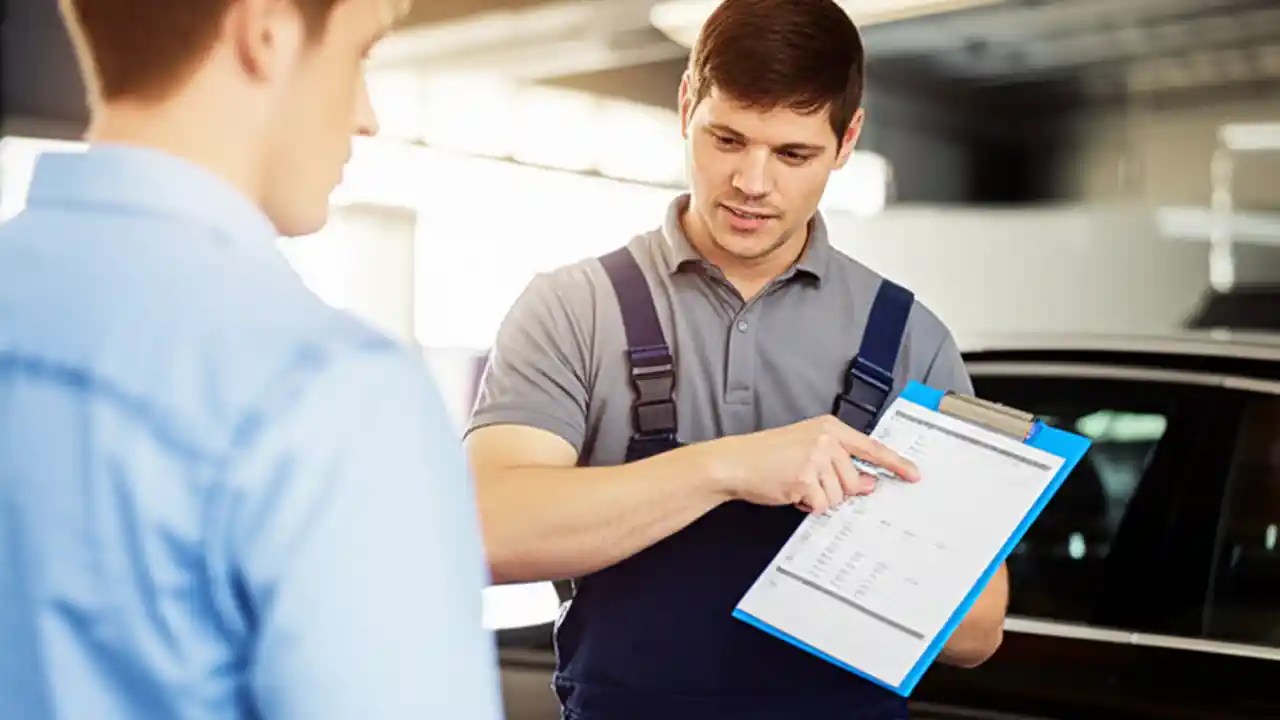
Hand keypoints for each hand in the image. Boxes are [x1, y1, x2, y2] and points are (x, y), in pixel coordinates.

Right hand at [700, 415, 919, 514]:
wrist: (735, 461)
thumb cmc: (767, 456)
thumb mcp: (808, 452)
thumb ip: (840, 465)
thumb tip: (867, 484)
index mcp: (829, 428)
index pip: (871, 447)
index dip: (895, 463)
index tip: (913, 475)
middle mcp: (826, 440)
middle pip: (854, 481)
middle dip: (835, 490)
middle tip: (808, 482)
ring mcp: (816, 458)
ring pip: (838, 496)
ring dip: (818, 498)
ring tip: (795, 484)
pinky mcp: (805, 478)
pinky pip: (820, 505)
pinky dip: (805, 505)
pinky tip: (790, 492)